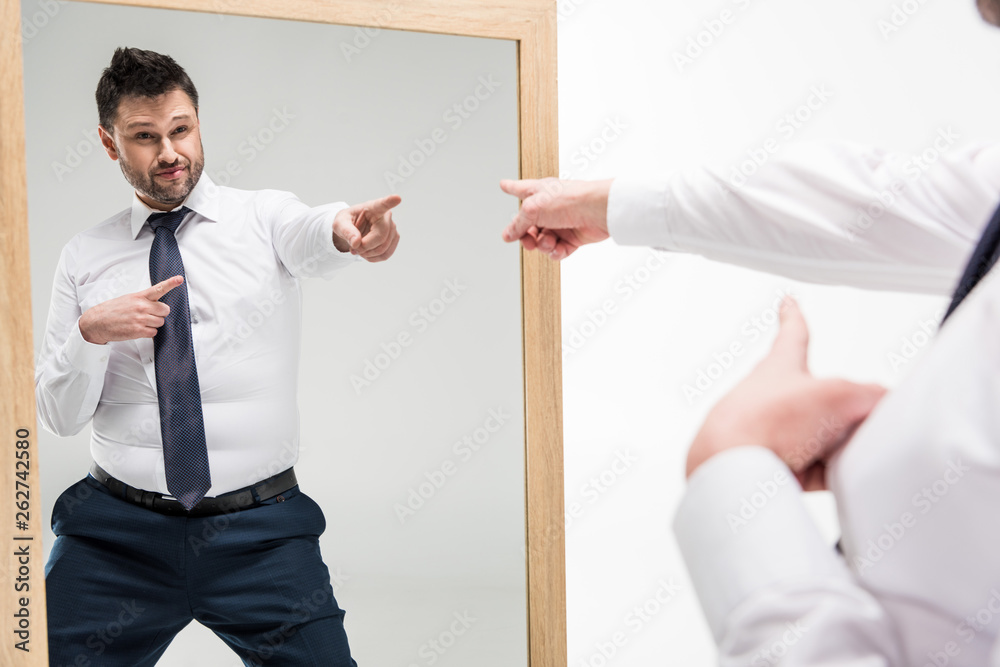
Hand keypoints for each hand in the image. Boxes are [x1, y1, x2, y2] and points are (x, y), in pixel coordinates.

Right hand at [78, 276, 180, 344]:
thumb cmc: (112, 310)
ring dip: (153, 324)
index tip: (180, 279)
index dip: (171, 283)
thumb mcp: (128, 299)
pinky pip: (154, 332)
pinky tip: (138, 329)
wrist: (96, 322)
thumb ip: (143, 300)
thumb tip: (156, 304)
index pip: (158, 288)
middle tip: (149, 315)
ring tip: (140, 322)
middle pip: (165, 310)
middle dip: (159, 313)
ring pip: (160, 322)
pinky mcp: (138, 330)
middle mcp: (141, 306)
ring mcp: (140, 318)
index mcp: (139, 297)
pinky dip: (148, 332)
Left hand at [332, 194, 401, 261]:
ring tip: (359, 249)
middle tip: (354, 247)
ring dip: (368, 254)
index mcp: (372, 208)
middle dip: (365, 247)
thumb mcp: (340, 224)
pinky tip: (366, 253)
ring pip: (383, 248)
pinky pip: (386, 254)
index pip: (382, 204)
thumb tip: (356, 242)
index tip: (397, 198)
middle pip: (381, 237)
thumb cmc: (347, 222)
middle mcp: (386, 217)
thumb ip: (346, 231)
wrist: (352, 229)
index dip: (390, 202)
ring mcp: (392, 228)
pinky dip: (373, 258)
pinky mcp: (394, 239)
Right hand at [499, 178, 613, 259]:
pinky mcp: (573, 236)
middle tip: (528, 242)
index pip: (520, 189)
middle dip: (526, 237)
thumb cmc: (569, 199)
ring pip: (542, 241)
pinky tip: (558, 248)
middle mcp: (549, 207)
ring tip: (549, 242)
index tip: (504, 185)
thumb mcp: (533, 209)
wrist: (597, 210)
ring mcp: (561, 222)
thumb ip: (518, 224)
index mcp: (538, 193)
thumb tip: (508, 234)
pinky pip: (558, 250)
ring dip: (544, 245)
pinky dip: (557, 252)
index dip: (511, 187)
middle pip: (529, 226)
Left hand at [685, 298, 886, 490]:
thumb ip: (873, 396)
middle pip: (821, 398)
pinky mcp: (776, 468)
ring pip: (823, 437)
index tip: (787, 302)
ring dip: (841, 445)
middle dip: (841, 408)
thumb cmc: (765, 421)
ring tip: (838, 449)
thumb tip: (886, 408)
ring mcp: (773, 434)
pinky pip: (819, 469)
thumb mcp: (838, 395)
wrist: (732, 469)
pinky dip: (834, 473)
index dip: (794, 316)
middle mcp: (773, 398)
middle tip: (854, 416)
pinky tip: (836, 474)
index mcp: (780, 366)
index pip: (792, 333)